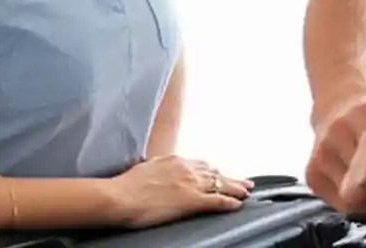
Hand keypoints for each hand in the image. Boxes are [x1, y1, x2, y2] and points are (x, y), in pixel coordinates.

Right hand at [109, 155, 252, 228]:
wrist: (119, 196)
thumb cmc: (125, 186)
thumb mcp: (143, 169)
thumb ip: (154, 168)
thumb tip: (150, 170)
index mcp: (174, 161)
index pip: (200, 165)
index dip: (212, 171)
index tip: (219, 174)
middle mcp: (186, 169)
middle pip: (214, 173)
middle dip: (230, 178)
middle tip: (243, 183)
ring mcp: (190, 184)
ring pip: (220, 184)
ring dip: (235, 188)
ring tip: (246, 192)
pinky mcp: (191, 200)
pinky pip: (216, 200)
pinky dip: (229, 202)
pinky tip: (237, 205)